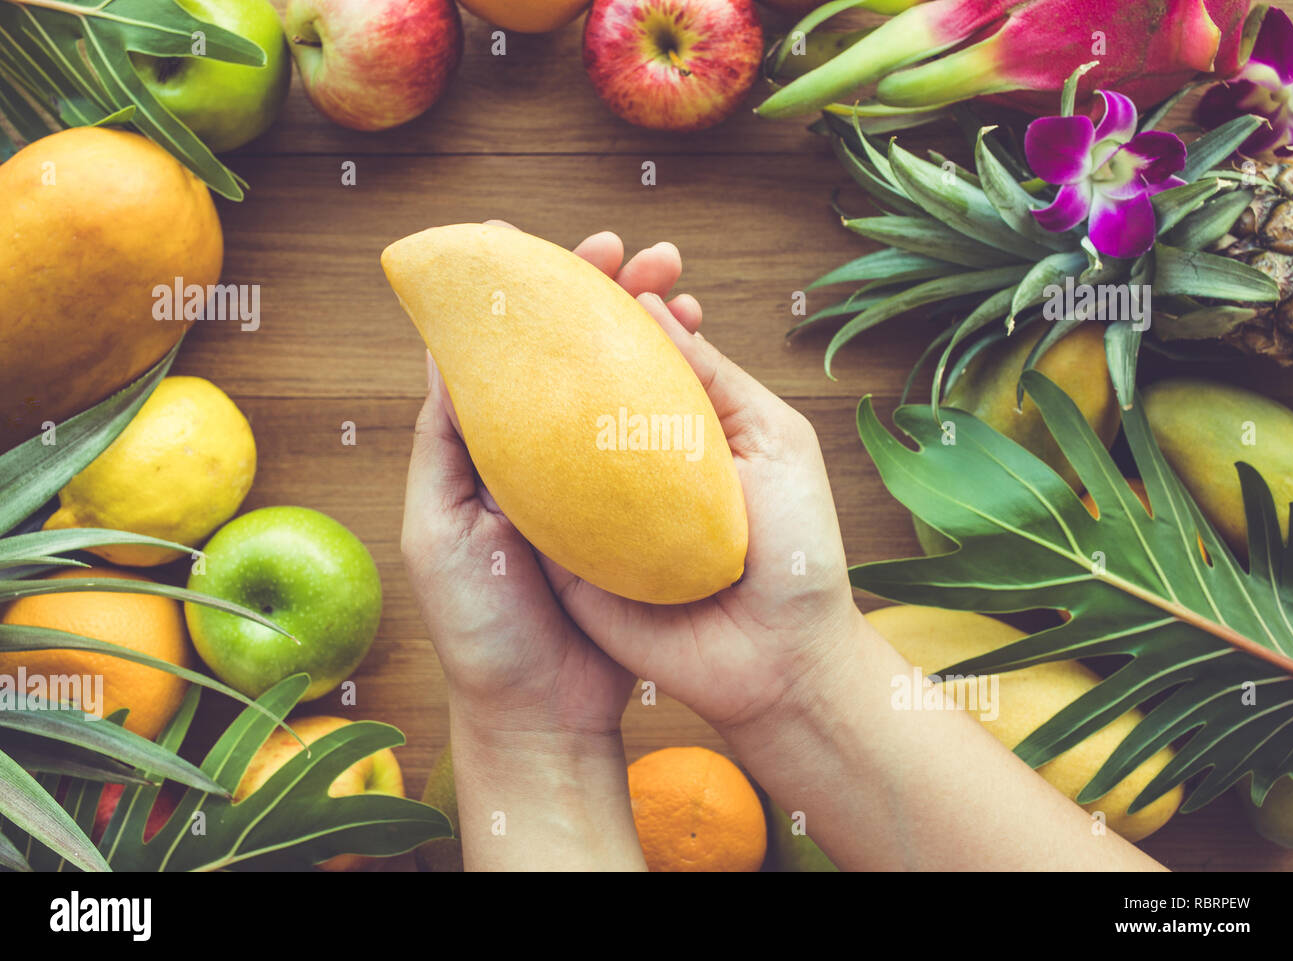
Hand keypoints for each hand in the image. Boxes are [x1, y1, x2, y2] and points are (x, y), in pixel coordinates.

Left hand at [402, 224, 700, 736]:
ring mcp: (590, 480)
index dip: (537, 291)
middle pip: (570, 354)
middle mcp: (537, 454)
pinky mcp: (634, 510)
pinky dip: (676, 392)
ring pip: (617, 384)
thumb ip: (445, 443)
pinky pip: (653, 439)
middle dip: (606, 294)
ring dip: (648, 330)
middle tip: (647, 254)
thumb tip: (448, 346)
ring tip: (685, 289)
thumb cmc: (480, 627)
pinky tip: (702, 359)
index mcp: (483, 450)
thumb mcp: (440, 531)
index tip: (570, 246)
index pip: (508, 350)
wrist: (540, 710)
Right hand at [537, 281, 864, 734]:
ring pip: (545, 424)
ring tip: (510, 300)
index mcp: (689, 422)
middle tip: (567, 257)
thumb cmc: (795, 548)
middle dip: (569, 311)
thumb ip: (711, 378)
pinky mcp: (566, 547)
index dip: (627, 293)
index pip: (645, 342)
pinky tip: (479, 387)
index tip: (625, 248)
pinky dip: (499, 442)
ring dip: (525, 362)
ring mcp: (595, 499)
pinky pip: (525, 491)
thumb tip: (652, 306)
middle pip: (586, 372)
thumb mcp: (771, 441)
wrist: (778, 659)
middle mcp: (634, 453)